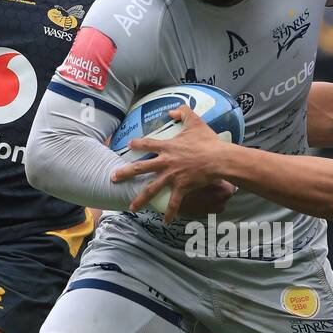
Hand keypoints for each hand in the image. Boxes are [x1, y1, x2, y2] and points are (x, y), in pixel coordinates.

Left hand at [112, 107, 232, 222]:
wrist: (219, 159)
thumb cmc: (208, 141)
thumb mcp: (196, 122)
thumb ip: (183, 112)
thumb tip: (172, 110)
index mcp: (168, 146)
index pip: (147, 144)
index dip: (137, 144)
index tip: (129, 145)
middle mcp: (166, 162)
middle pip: (141, 168)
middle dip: (125, 173)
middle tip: (113, 177)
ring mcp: (172, 176)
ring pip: (151, 189)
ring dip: (140, 199)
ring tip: (131, 207)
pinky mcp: (181, 187)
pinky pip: (173, 202)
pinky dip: (169, 212)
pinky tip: (165, 221)